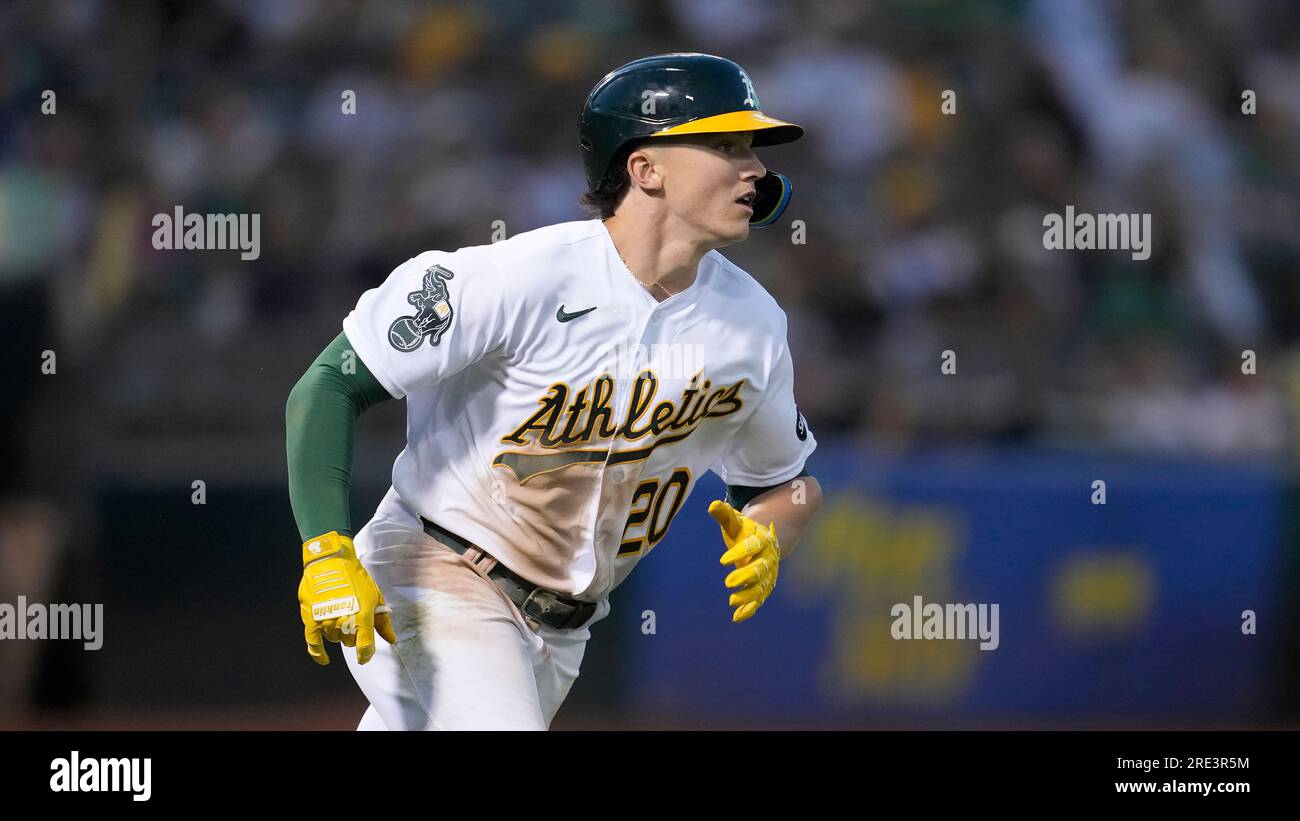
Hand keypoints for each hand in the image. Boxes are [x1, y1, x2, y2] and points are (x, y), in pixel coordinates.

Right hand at [298, 531, 396, 665]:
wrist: (331, 562)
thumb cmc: (356, 578)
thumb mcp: (375, 597)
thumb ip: (383, 621)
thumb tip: (392, 639)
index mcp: (362, 616)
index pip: (365, 646)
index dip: (366, 655)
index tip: (365, 657)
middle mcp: (344, 621)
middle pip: (349, 642)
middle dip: (352, 635)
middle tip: (352, 618)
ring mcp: (326, 621)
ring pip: (335, 639)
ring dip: (338, 633)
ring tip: (340, 615)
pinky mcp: (311, 619)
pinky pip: (313, 643)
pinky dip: (318, 653)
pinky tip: (325, 659)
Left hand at [707, 500, 780, 622]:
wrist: (767, 542)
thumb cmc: (746, 532)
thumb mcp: (736, 522)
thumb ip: (725, 515)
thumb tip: (712, 505)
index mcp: (762, 540)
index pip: (753, 546)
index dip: (740, 553)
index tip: (722, 560)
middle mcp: (768, 558)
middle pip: (760, 569)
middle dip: (745, 576)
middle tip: (728, 582)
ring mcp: (769, 575)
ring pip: (761, 588)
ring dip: (748, 595)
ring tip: (732, 601)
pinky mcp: (765, 587)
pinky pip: (759, 600)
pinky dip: (750, 609)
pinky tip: (736, 617)